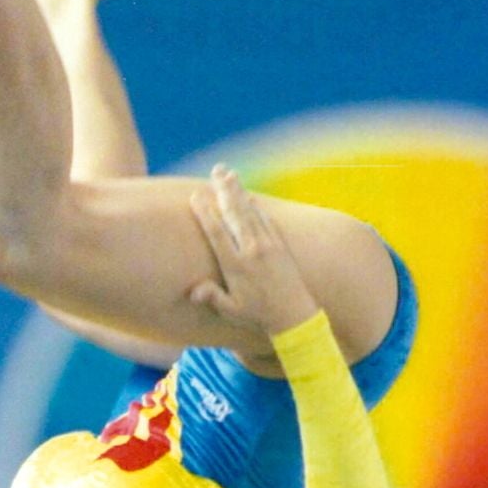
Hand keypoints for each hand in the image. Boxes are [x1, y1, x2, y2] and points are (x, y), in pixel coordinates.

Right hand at [188, 166, 319, 339]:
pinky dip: (257, 206)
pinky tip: (249, 196)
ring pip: (250, 212)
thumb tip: (193, 291)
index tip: (196, 196)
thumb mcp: (231, 311)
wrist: (295, 317)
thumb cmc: (258, 316)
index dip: (206, 213)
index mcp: (236, 266)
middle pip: (235, 214)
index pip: (217, 233)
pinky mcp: (280, 246)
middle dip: (224, 191)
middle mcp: (252, 251)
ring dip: (239, 192)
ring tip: (229, 174)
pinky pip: (266, 220)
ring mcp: (268, 246)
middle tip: (215, 171)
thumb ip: (212, 297)